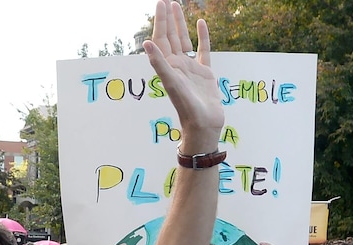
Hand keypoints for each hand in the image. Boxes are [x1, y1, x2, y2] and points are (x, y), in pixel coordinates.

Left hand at [143, 1, 224, 148]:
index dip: (160, 22)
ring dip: (180, 24)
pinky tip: (201, 23)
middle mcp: (178, 65)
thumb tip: (146, 43)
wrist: (203, 125)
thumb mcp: (171, 83)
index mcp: (168, 66)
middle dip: (168, 19)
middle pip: (171, 37)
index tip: (160, 4)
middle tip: (166, 1)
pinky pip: (203, 50)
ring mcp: (191, 68)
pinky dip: (202, 37)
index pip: (161, 39)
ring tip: (178, 6)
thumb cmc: (186, 107)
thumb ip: (159, 63)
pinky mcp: (205, 73)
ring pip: (185, 40)